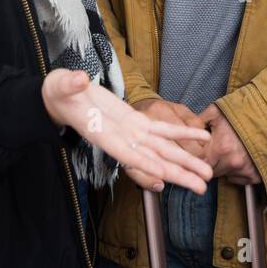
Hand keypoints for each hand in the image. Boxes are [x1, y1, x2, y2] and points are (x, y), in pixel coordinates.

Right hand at [41, 68, 212, 193]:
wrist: (62, 96)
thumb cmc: (59, 94)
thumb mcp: (60, 86)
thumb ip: (69, 85)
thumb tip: (79, 80)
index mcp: (103, 135)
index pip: (126, 153)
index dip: (144, 164)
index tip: (164, 176)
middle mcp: (121, 138)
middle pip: (153, 159)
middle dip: (178, 174)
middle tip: (202, 187)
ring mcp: (131, 131)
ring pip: (163, 149)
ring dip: (187, 161)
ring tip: (208, 173)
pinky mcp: (137, 121)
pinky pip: (164, 128)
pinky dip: (184, 132)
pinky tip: (203, 136)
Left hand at [196, 104, 261, 184]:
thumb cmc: (244, 113)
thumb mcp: (218, 111)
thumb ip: (198, 120)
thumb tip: (185, 130)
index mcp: (220, 147)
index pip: (199, 163)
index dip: (199, 157)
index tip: (203, 150)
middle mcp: (232, 161)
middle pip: (211, 172)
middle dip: (211, 162)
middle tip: (217, 149)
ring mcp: (245, 169)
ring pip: (225, 175)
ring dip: (224, 167)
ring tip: (231, 151)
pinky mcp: (255, 175)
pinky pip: (239, 179)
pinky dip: (237, 172)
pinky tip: (241, 158)